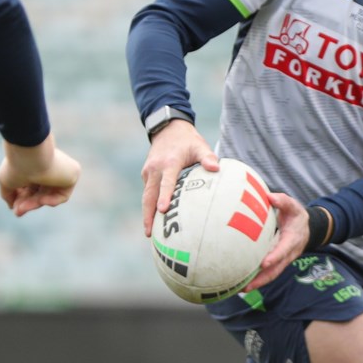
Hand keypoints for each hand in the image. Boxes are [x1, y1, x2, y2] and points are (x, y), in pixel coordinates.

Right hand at [0, 136, 80, 215]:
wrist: (30, 155)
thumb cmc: (16, 165)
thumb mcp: (6, 181)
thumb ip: (8, 194)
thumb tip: (13, 206)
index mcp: (33, 165)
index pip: (30, 188)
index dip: (22, 200)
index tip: (15, 209)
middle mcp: (47, 167)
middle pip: (39, 193)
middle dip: (28, 204)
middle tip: (18, 212)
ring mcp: (60, 171)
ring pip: (49, 195)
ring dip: (35, 204)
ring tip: (23, 207)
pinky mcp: (71, 174)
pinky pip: (63, 195)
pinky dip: (52, 201)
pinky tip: (43, 199)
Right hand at [142, 120, 218, 234]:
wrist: (168, 129)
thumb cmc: (188, 141)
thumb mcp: (200, 146)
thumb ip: (208, 157)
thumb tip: (216, 169)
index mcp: (169, 163)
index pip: (166, 182)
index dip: (164, 196)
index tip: (163, 210)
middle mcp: (156, 168)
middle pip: (149, 195)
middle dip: (148, 214)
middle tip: (150, 233)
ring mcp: (149, 172)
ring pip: (146, 196)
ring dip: (146, 214)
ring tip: (149, 233)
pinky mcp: (146, 174)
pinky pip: (148, 192)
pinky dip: (149, 205)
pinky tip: (154, 219)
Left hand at [244, 193, 309, 290]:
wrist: (307, 228)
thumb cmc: (297, 216)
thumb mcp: (293, 206)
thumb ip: (283, 201)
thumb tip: (270, 196)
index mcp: (293, 240)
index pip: (283, 250)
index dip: (275, 257)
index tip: (264, 263)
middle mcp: (289, 253)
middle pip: (276, 269)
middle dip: (262, 279)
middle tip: (248, 285)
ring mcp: (283, 260)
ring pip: (272, 274)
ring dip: (258, 282)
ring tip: (242, 289)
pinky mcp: (277, 262)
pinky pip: (268, 272)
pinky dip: (258, 279)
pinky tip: (244, 283)